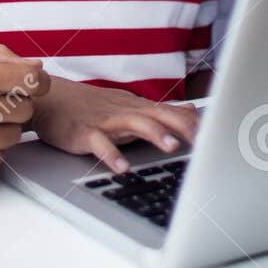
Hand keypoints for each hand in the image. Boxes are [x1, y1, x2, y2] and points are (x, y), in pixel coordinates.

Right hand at [31, 77, 199, 172]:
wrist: (50, 100)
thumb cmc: (89, 106)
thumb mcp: (128, 106)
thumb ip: (159, 110)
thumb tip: (190, 110)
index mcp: (136, 107)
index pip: (169, 112)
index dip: (192, 123)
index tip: (217, 134)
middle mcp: (124, 111)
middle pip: (158, 114)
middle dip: (182, 126)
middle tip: (203, 140)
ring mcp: (105, 121)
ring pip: (134, 124)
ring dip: (155, 134)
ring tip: (171, 147)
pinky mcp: (84, 133)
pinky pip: (100, 144)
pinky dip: (112, 155)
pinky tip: (123, 167)